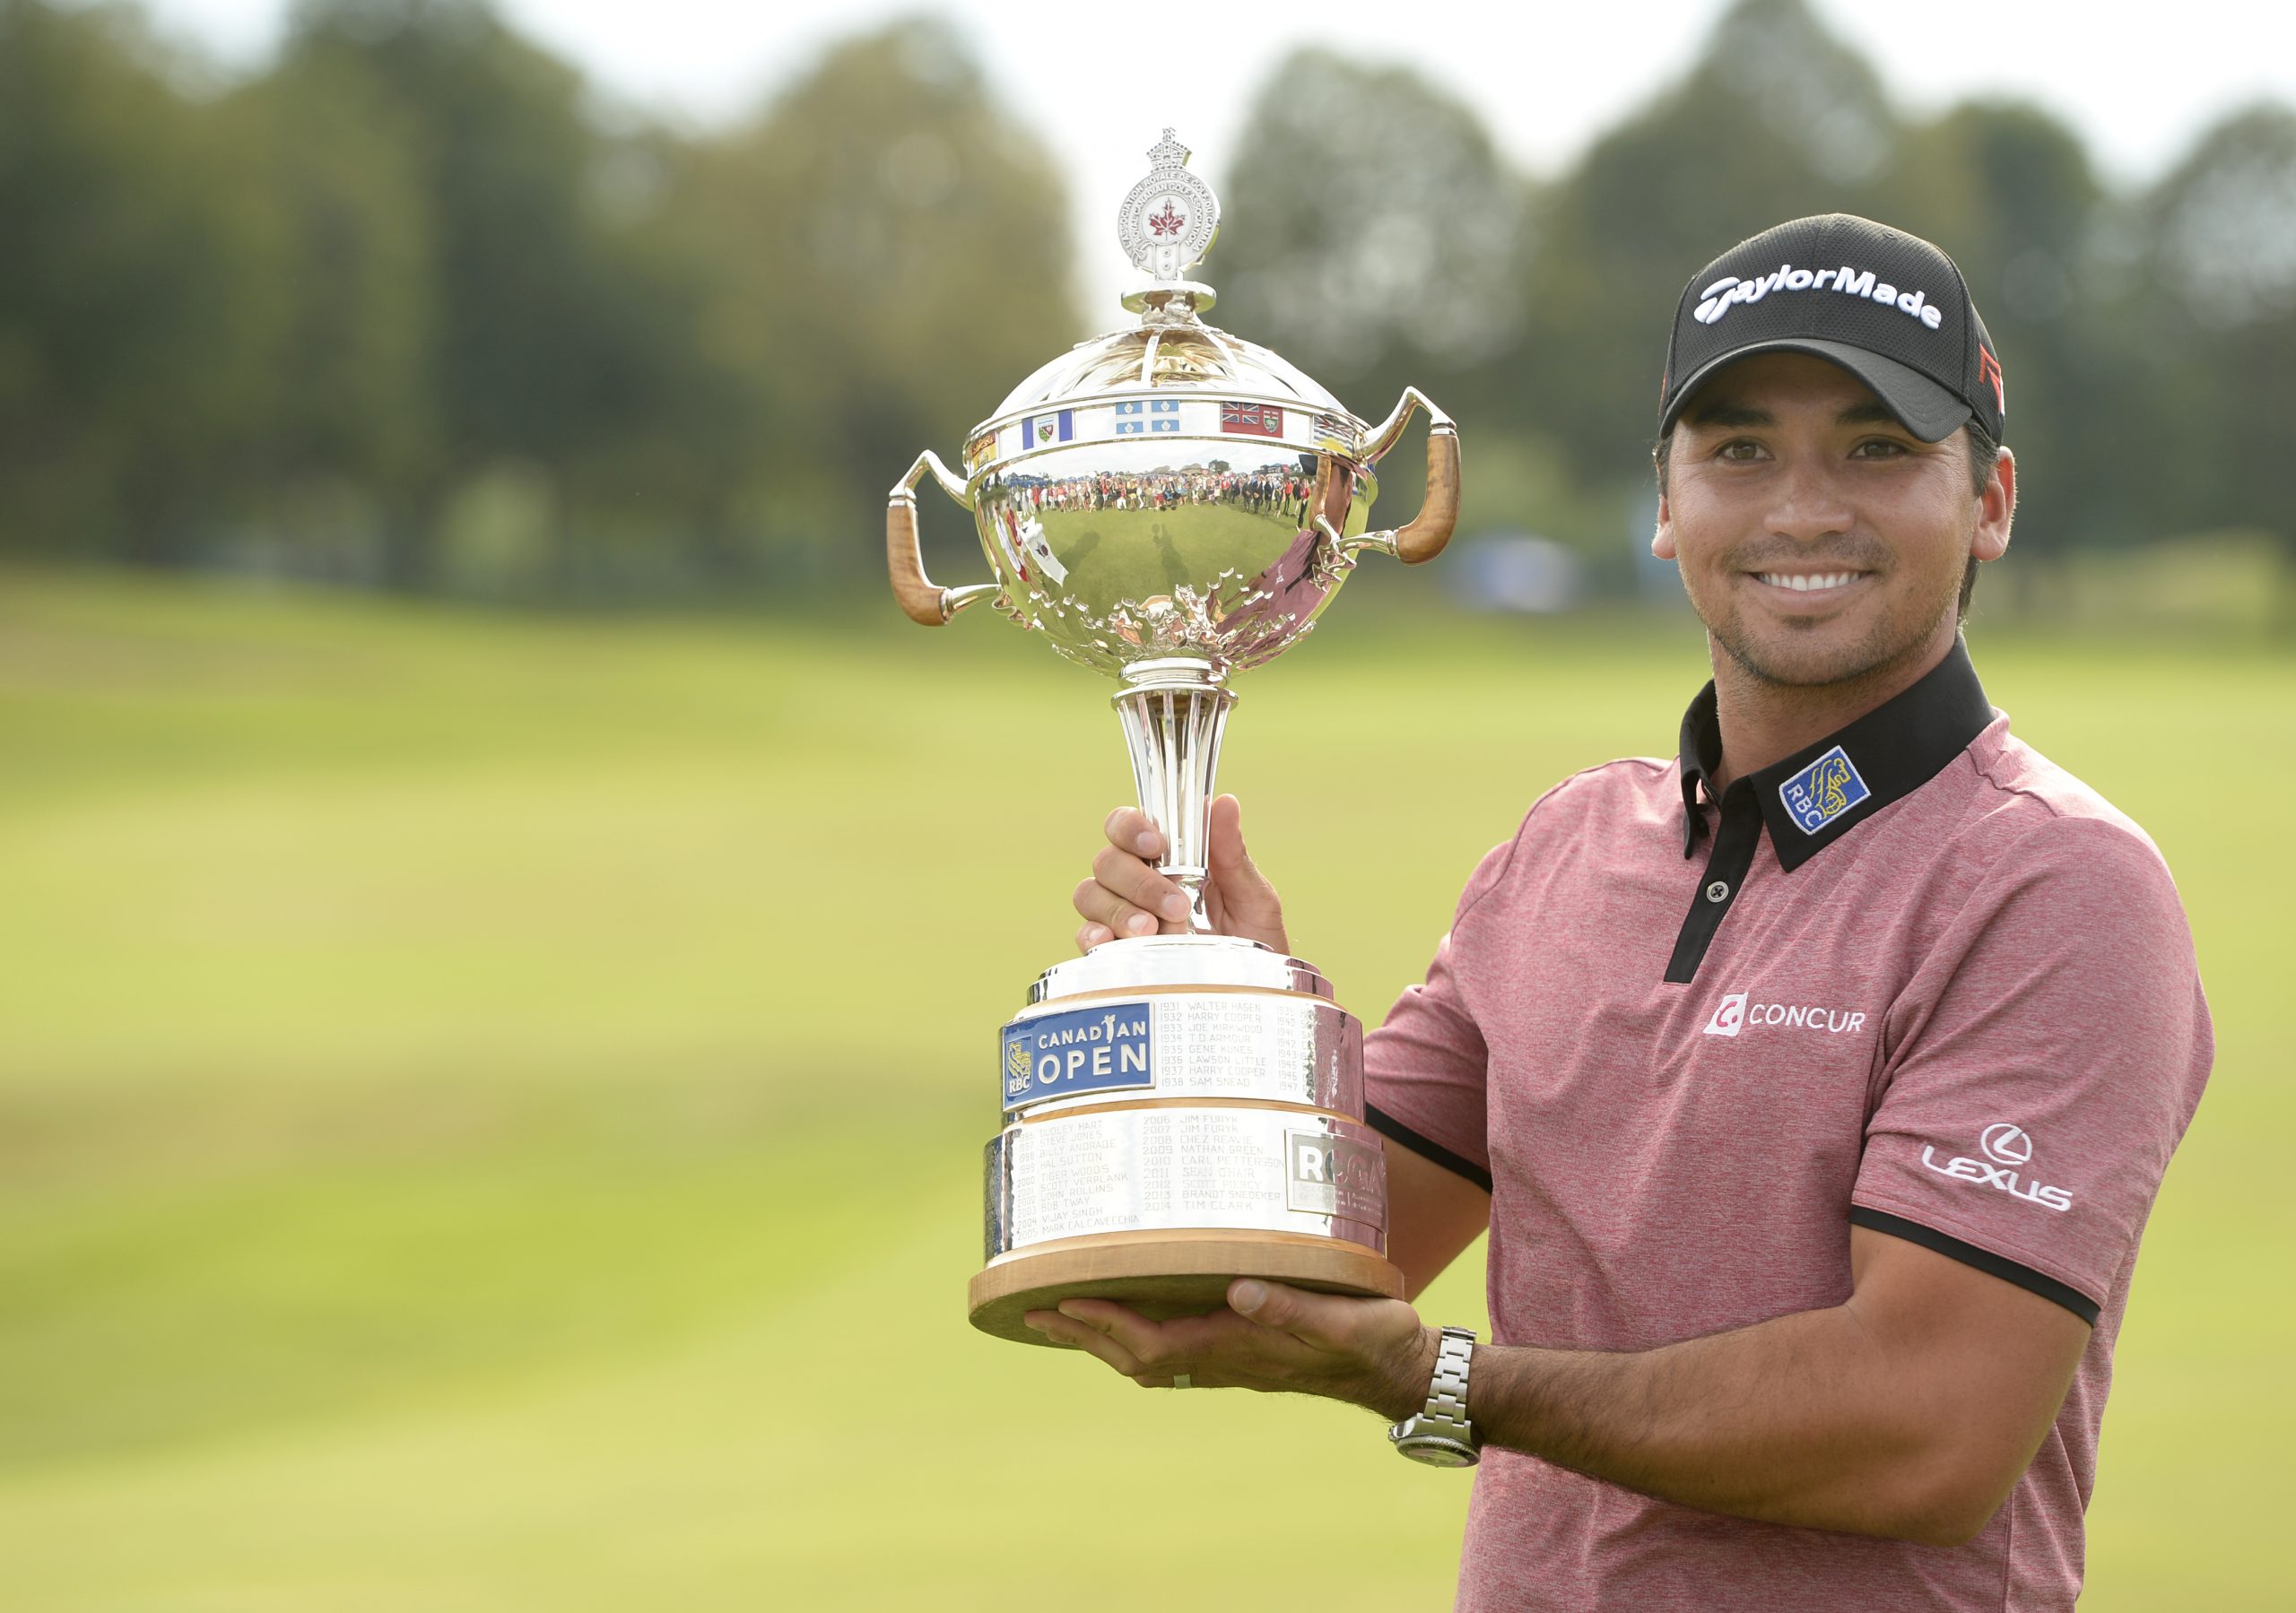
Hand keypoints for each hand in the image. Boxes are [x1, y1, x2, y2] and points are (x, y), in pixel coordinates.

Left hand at [1023, 1279, 1438, 1422]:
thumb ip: (1292, 1307)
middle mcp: (1228, 1359)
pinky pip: (1174, 1353)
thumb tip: (1237, 1291)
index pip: (1154, 1342)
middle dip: (1084, 1333)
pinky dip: (1137, 1338)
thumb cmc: (1380, 1340)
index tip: (1063, 1301)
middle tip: (1035, 1308)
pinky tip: (1131, 1322)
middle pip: (1136, 1356)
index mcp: (1242, 1347)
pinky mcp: (1245, 1353)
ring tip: (1064, 1316)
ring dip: (1103, 1339)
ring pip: (1150, 1358)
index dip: (1106, 1323)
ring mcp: (1234, 1360)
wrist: (1406, 1373)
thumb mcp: (1345, 1317)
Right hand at [1071, 794, 1288, 952]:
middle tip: (1176, 905)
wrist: (1252, 997)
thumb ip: (1232, 853)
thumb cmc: (1254, 940)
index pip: (1126, 825)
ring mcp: (1119, 918)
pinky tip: (1112, 943)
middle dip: (1138, 881)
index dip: (1130, 827)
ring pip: (1090, 895)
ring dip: (1119, 910)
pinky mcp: (1111, 954)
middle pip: (1107, 861)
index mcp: (1165, 858)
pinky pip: (1086, 937)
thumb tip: (1225, 802)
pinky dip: (1093, 936)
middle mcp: (1134, 883)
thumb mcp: (1253, 897)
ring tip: (1151, 931)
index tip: (1156, 843)